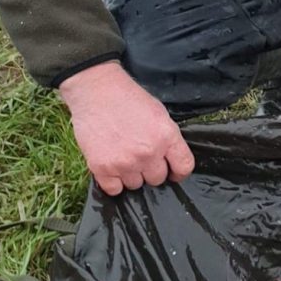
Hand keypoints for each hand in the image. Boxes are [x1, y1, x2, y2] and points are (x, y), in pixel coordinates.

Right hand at [58, 61, 194, 195]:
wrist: (96, 91)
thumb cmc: (127, 98)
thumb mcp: (159, 113)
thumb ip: (167, 138)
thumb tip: (171, 159)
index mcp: (166, 136)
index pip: (184, 167)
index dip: (179, 172)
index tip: (173, 172)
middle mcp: (148, 153)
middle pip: (157, 179)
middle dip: (151, 169)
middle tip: (140, 155)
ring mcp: (125, 162)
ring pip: (135, 185)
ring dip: (131, 174)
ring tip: (122, 155)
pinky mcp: (102, 168)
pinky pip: (114, 189)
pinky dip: (113, 181)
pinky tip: (111, 166)